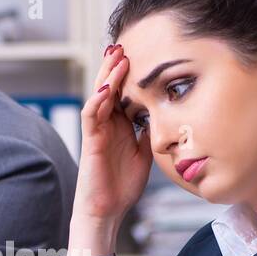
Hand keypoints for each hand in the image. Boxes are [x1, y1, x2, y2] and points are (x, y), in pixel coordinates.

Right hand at [68, 44, 153, 255]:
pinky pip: (90, 116)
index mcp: (119, 125)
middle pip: (109, 87)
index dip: (130, 74)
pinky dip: (97, 100)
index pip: (123, 92)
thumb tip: (167, 116)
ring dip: (108, 76)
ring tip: (118, 57)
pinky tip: (107, 88)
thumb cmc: (123, 185)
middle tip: (126, 45)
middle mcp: (106, 124)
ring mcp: (96, 131)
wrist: (107, 210)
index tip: (143, 54)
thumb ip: (150, 133)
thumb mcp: (145, 153)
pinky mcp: (90, 142)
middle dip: (117, 66)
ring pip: (98, 96)